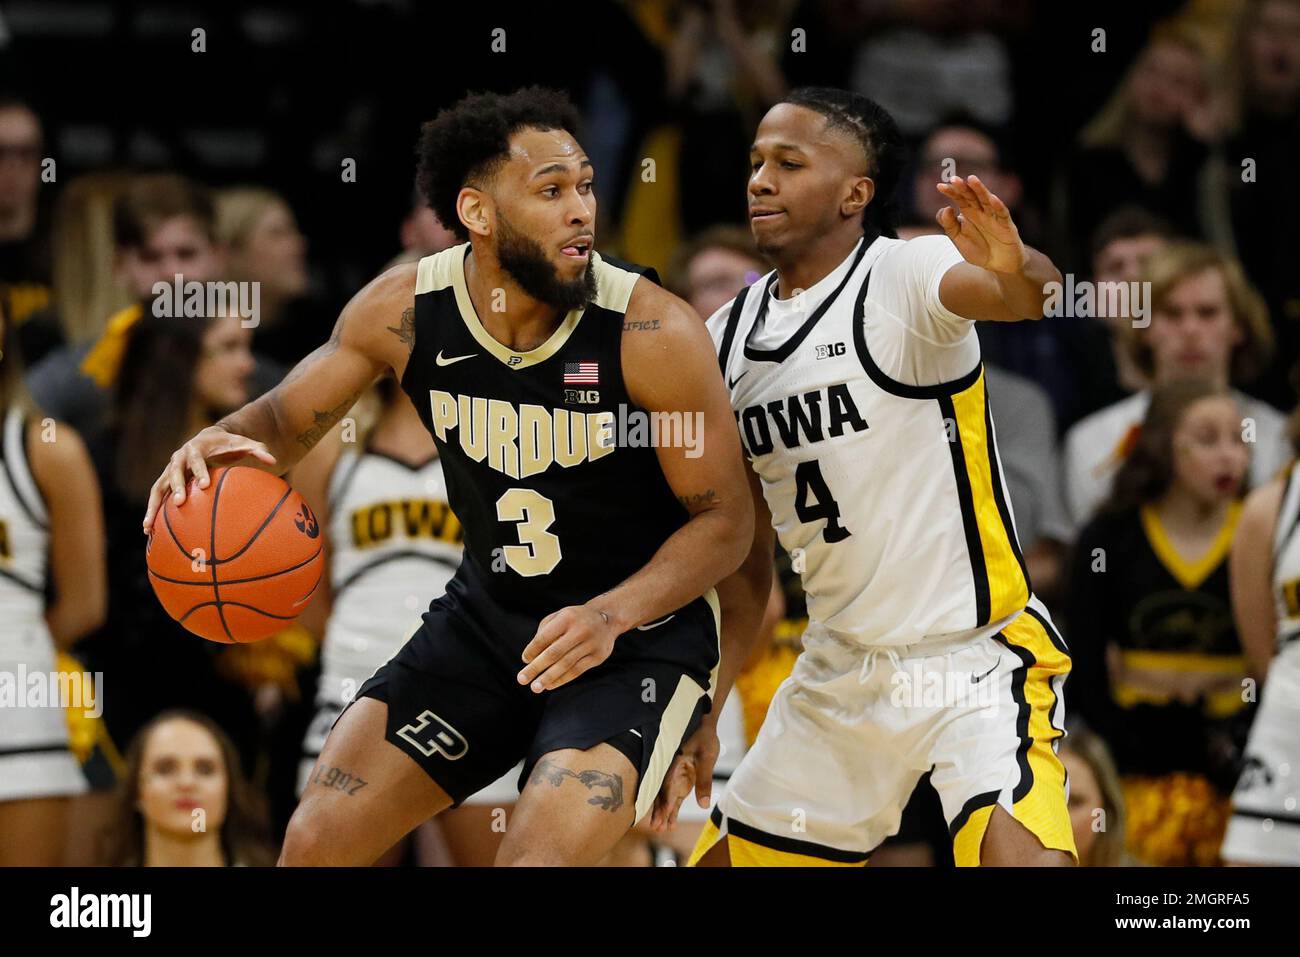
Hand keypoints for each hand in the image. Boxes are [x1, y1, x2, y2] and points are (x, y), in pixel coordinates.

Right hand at [142, 426, 276, 532]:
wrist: (209, 438)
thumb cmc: (229, 443)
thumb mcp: (244, 443)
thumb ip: (258, 450)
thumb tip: (274, 461)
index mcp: (196, 447)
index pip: (196, 459)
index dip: (199, 471)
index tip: (204, 485)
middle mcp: (179, 458)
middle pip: (174, 472)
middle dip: (177, 487)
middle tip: (181, 503)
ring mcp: (170, 470)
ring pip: (158, 487)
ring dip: (154, 506)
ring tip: (149, 527)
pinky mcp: (166, 480)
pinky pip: (157, 497)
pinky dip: (152, 512)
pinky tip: (149, 531)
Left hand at [518, 604, 619, 692]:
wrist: (607, 618)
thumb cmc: (575, 619)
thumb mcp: (560, 617)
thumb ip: (544, 633)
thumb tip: (531, 658)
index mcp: (567, 617)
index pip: (545, 637)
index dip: (533, 650)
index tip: (524, 660)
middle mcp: (580, 630)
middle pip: (554, 653)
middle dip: (536, 668)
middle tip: (522, 679)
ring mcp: (591, 644)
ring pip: (566, 664)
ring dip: (548, 677)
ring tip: (535, 687)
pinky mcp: (598, 656)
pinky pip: (577, 670)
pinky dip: (562, 679)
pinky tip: (550, 685)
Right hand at [648, 719, 718, 831]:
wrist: (702, 725)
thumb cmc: (704, 737)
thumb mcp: (707, 757)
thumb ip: (704, 780)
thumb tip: (703, 804)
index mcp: (673, 761)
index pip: (667, 783)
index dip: (665, 799)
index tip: (664, 813)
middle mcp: (669, 770)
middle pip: (661, 792)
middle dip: (658, 810)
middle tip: (657, 827)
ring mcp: (673, 776)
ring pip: (664, 796)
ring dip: (662, 812)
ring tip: (661, 829)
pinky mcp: (678, 779)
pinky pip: (672, 796)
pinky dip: (670, 808)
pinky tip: (670, 822)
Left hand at [935, 174, 1027, 274]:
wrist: (999, 264)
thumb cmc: (979, 250)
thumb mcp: (959, 240)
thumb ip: (950, 226)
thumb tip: (946, 208)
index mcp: (969, 213)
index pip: (959, 198)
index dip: (951, 192)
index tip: (940, 186)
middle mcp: (981, 211)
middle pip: (972, 196)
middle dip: (963, 187)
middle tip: (953, 179)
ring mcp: (994, 217)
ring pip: (987, 200)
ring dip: (980, 190)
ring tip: (971, 179)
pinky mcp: (1006, 225)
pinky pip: (1002, 213)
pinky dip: (998, 206)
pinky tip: (992, 199)